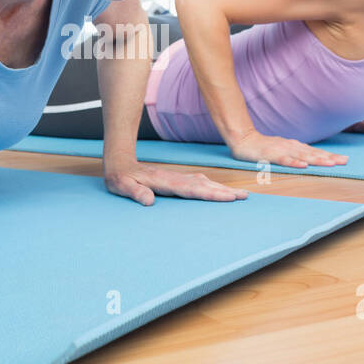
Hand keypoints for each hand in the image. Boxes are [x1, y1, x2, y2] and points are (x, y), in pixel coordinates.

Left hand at [104, 161, 248, 205]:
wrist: (119, 162)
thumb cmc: (119, 178)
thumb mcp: (121, 185)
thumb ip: (134, 192)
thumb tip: (149, 201)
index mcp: (164, 182)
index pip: (191, 189)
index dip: (210, 194)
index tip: (227, 197)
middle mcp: (174, 179)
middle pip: (203, 185)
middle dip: (224, 191)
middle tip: (243, 197)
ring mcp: (177, 178)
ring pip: (203, 182)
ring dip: (221, 188)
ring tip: (239, 194)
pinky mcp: (176, 180)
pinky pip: (198, 183)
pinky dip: (211, 187)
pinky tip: (219, 190)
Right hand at [226, 127, 347, 169]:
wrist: (243, 139)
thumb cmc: (264, 147)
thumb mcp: (283, 150)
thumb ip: (296, 155)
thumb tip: (312, 161)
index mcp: (295, 147)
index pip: (315, 152)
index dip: (330, 156)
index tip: (345, 160)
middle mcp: (291, 147)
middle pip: (313, 153)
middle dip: (329, 158)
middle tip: (344, 161)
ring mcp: (281, 150)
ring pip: (301, 156)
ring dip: (316, 160)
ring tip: (330, 164)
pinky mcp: (269, 155)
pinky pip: (283, 160)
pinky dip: (294, 163)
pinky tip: (303, 166)